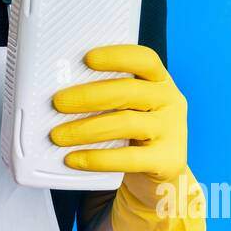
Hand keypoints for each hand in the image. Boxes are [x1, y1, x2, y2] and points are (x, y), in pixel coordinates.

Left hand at [49, 44, 204, 230]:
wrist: (159, 174)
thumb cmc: (132, 132)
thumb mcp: (127, 107)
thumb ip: (106, 94)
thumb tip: (58, 90)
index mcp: (159, 80)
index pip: (144, 59)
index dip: (117, 56)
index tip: (87, 58)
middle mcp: (170, 101)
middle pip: (128, 92)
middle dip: (88, 96)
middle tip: (57, 103)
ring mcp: (172, 131)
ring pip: (125, 124)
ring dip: (85, 129)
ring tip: (57, 135)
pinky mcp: (167, 160)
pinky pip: (128, 158)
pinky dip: (97, 159)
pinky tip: (73, 159)